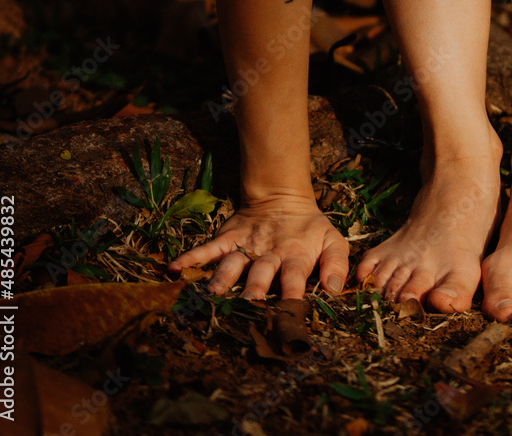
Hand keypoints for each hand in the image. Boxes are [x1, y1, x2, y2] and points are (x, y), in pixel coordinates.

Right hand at [167, 194, 348, 299]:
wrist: (283, 198)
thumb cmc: (310, 228)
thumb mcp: (332, 240)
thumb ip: (337, 263)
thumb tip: (336, 289)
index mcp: (295, 257)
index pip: (294, 278)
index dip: (292, 294)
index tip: (290, 312)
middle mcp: (268, 254)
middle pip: (259, 273)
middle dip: (254, 290)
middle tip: (249, 306)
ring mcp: (245, 246)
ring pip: (232, 264)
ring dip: (223, 278)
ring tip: (213, 293)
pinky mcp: (227, 238)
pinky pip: (208, 248)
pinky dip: (191, 257)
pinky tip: (174, 268)